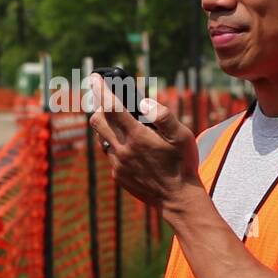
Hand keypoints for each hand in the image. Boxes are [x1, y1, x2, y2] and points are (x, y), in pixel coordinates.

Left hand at [89, 74, 201, 208]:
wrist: (178, 199)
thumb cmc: (182, 164)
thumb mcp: (181, 135)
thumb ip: (163, 115)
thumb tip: (143, 102)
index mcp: (137, 136)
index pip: (111, 107)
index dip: (101, 90)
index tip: (95, 78)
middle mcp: (123, 150)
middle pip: (98, 120)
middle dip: (99, 105)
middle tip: (106, 97)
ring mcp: (118, 164)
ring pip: (101, 137)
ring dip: (105, 124)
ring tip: (117, 118)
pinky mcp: (118, 175)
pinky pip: (109, 153)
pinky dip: (113, 142)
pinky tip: (126, 143)